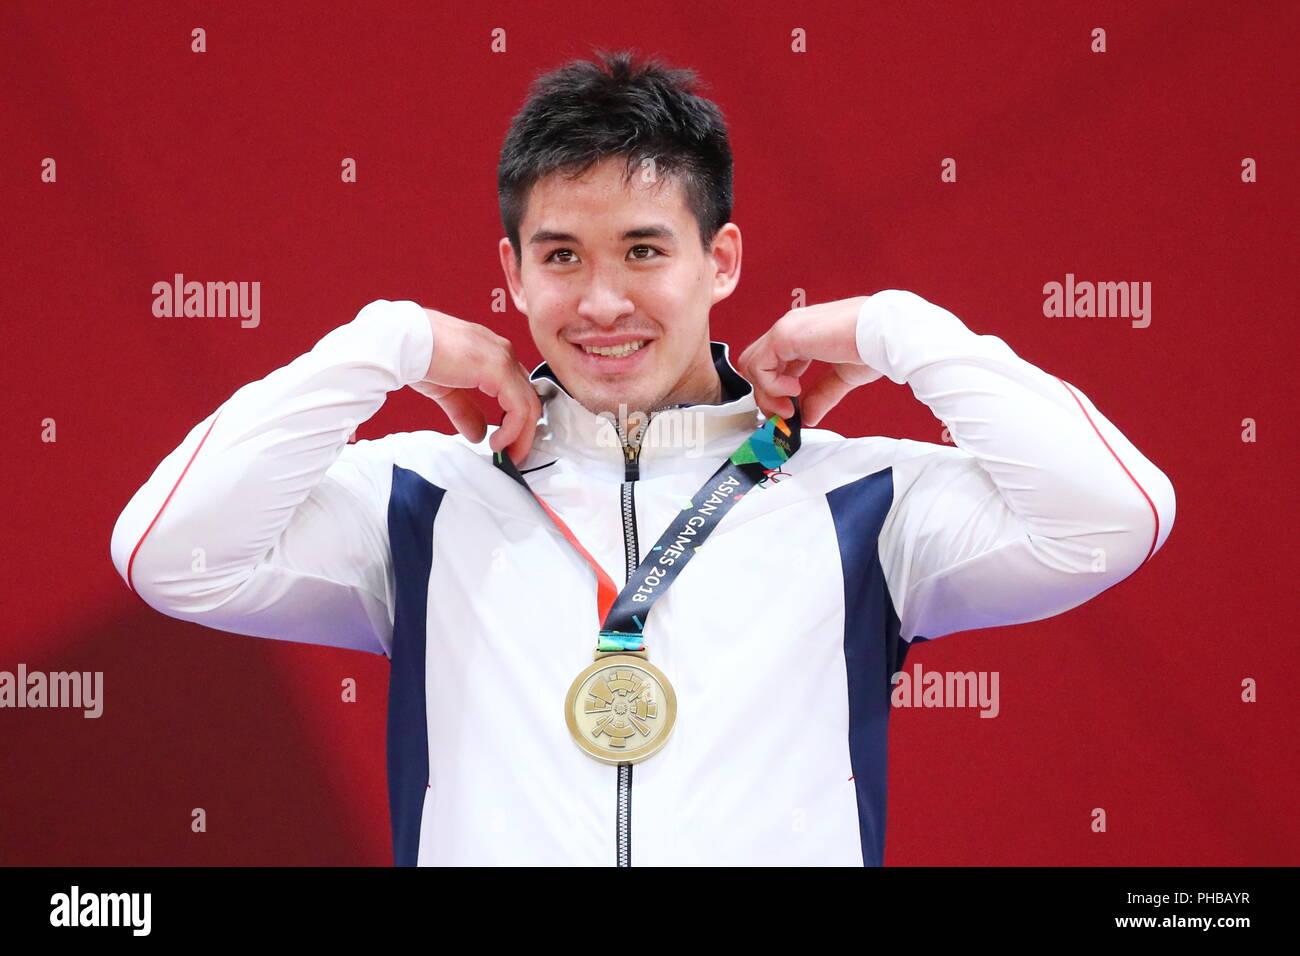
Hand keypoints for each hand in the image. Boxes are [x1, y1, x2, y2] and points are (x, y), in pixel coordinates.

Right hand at [410, 309, 541, 461]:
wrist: (403, 341)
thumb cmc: (417, 354)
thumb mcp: (447, 390)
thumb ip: (466, 411)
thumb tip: (478, 434)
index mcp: (491, 353)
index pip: (517, 389)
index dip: (517, 419)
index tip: (508, 442)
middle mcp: (502, 352)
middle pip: (528, 397)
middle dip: (525, 431)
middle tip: (515, 454)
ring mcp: (503, 359)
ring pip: (529, 403)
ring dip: (522, 435)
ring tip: (509, 454)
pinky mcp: (499, 369)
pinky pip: (518, 407)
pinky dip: (513, 430)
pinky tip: (498, 443)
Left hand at [737, 297, 883, 425]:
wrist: (887, 335)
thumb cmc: (874, 346)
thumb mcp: (842, 376)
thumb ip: (821, 395)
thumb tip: (808, 416)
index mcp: (804, 334)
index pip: (772, 362)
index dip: (775, 391)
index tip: (789, 411)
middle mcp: (791, 328)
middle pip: (755, 364)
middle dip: (765, 395)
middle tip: (784, 414)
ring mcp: (786, 329)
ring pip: (752, 364)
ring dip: (767, 393)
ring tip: (790, 406)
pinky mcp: (785, 335)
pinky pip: (760, 366)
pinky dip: (771, 386)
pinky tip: (794, 391)